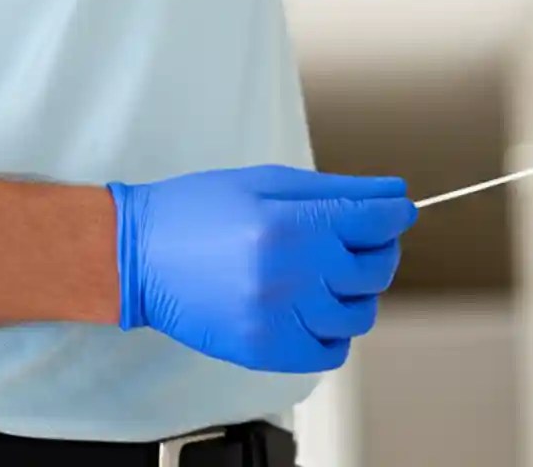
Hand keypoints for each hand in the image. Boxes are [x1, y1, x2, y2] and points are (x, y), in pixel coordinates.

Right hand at [109, 165, 416, 372]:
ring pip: (359, 314)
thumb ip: (337, 191)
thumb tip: (396, 194)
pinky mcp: (265, 349)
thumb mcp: (267, 182)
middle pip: (375, 269)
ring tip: (323, 276)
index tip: (394, 213)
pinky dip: (332, 332)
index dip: (394, 214)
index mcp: (289, 224)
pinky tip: (311, 308)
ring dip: (353, 294)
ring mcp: (278, 317)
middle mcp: (289, 274)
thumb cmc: (196, 211)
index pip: (376, 222)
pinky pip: (331, 351)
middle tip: (353, 241)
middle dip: (377, 250)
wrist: (137, 256)